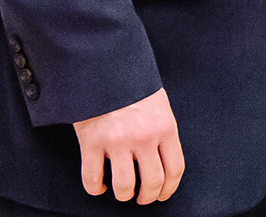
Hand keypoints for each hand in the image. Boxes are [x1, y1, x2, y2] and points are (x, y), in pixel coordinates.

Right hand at [72, 87, 183, 203]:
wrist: (104, 66)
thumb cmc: (133, 86)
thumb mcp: (159, 105)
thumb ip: (162, 131)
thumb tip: (164, 160)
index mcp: (165, 127)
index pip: (175, 169)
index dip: (169, 188)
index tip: (163, 194)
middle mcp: (144, 137)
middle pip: (152, 182)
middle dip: (148, 196)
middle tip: (142, 198)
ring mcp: (117, 141)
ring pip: (124, 186)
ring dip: (124, 195)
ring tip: (123, 193)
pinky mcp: (91, 142)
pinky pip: (92, 178)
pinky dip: (95, 189)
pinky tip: (99, 187)